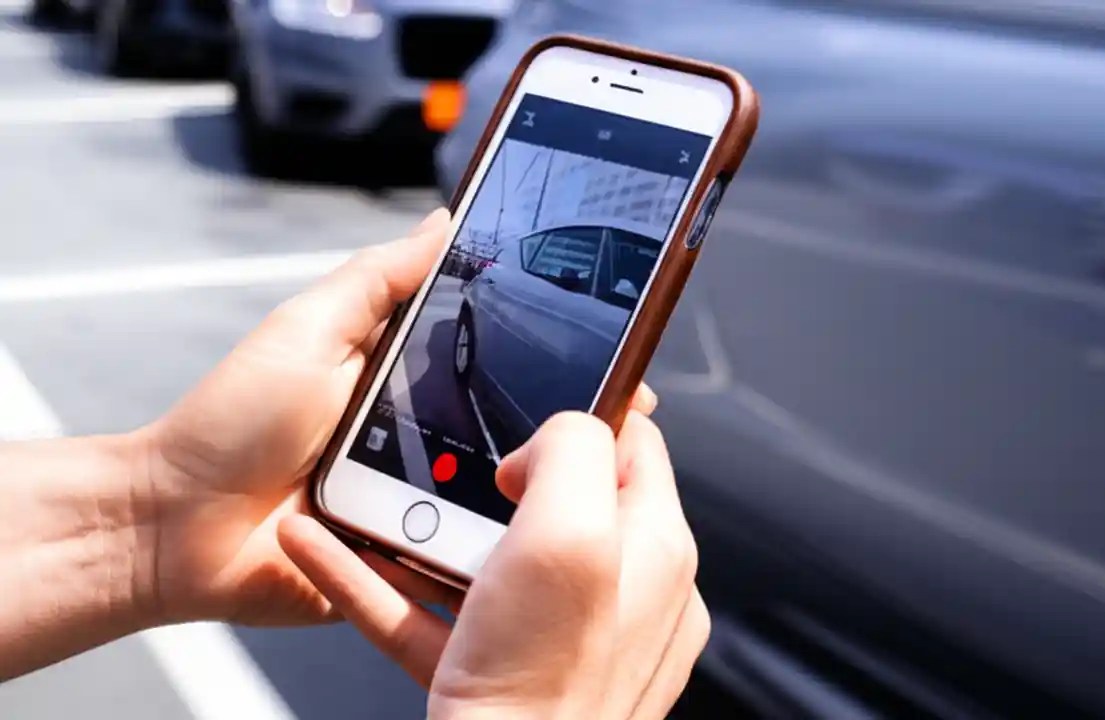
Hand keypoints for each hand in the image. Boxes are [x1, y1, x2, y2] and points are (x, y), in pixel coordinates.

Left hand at [134, 208, 659, 625]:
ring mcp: (421, 501)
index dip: (552, 347)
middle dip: (566, 418)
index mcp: (403, 376)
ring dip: (535, 482)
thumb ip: (378, 279)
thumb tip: (442, 220)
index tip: (609, 341)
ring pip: (504, 491)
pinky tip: (529, 533)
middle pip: (515, 424)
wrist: (177, 532)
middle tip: (617, 405)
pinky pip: (467, 552)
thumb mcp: (308, 330)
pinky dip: (494, 545)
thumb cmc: (227, 426)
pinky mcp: (411, 557)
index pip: (495, 354)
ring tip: (581, 471)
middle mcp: (422, 437)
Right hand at [279, 410, 707, 719]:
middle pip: (553, 503)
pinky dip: (388, 584)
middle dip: (488, 478)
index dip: (578, 418)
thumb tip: (555, 433)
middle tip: (449, 465)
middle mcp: (621, 596)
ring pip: (486, 561)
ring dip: (422, 528)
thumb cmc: (545, 684)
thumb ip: (574, 449)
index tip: (527, 410)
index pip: (634, 447)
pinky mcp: (502, 675)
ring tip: (373, 500)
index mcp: (655, 549)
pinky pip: (438, 614)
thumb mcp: (571, 532)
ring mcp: (561, 640)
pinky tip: (332, 555)